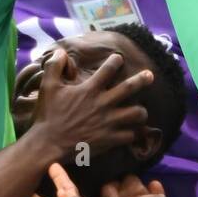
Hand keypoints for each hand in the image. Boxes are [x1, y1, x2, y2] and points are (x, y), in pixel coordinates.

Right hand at [29, 47, 152, 159]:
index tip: (119, 58)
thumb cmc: (48, 115)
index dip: (115, 61)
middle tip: (150, 75)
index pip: (108, 69)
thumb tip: (60, 53)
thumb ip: (54, 66)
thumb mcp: (47, 86)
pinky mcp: (109, 139)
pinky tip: (133, 132)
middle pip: (130, 87)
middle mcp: (103, 104)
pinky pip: (130, 135)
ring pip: (136, 113)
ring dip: (140, 111)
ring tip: (141, 111)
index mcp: (89, 89)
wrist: (48, 143)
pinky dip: (133, 133)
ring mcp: (108, 122)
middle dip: (142, 79)